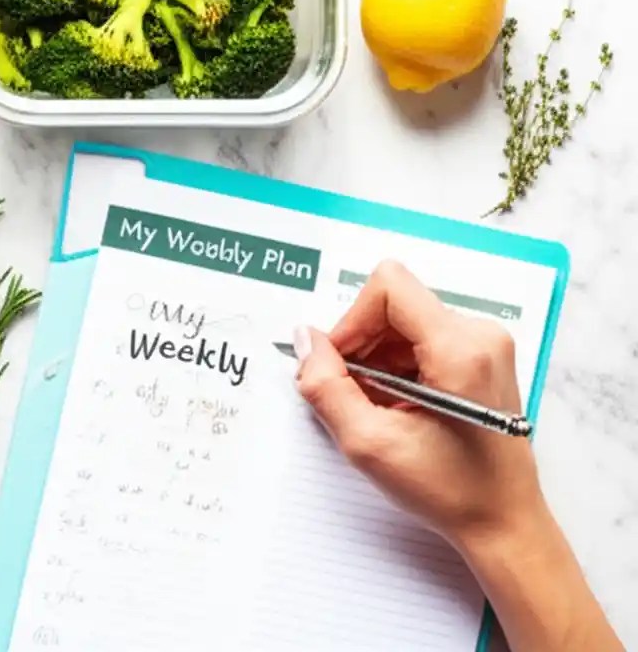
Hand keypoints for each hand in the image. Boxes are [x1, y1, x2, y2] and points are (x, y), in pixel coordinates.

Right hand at [294, 261, 548, 549]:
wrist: (503, 521)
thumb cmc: (451, 490)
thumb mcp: (370, 443)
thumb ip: (326, 386)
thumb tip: (304, 341)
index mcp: (460, 349)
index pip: (389, 286)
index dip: (351, 321)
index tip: (339, 364)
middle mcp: (480, 335)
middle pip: (393, 304)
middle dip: (360, 344)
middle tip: (353, 395)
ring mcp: (484, 344)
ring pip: (403, 322)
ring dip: (376, 360)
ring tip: (378, 408)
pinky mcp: (481, 357)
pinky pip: (420, 339)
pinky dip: (395, 367)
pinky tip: (396, 407)